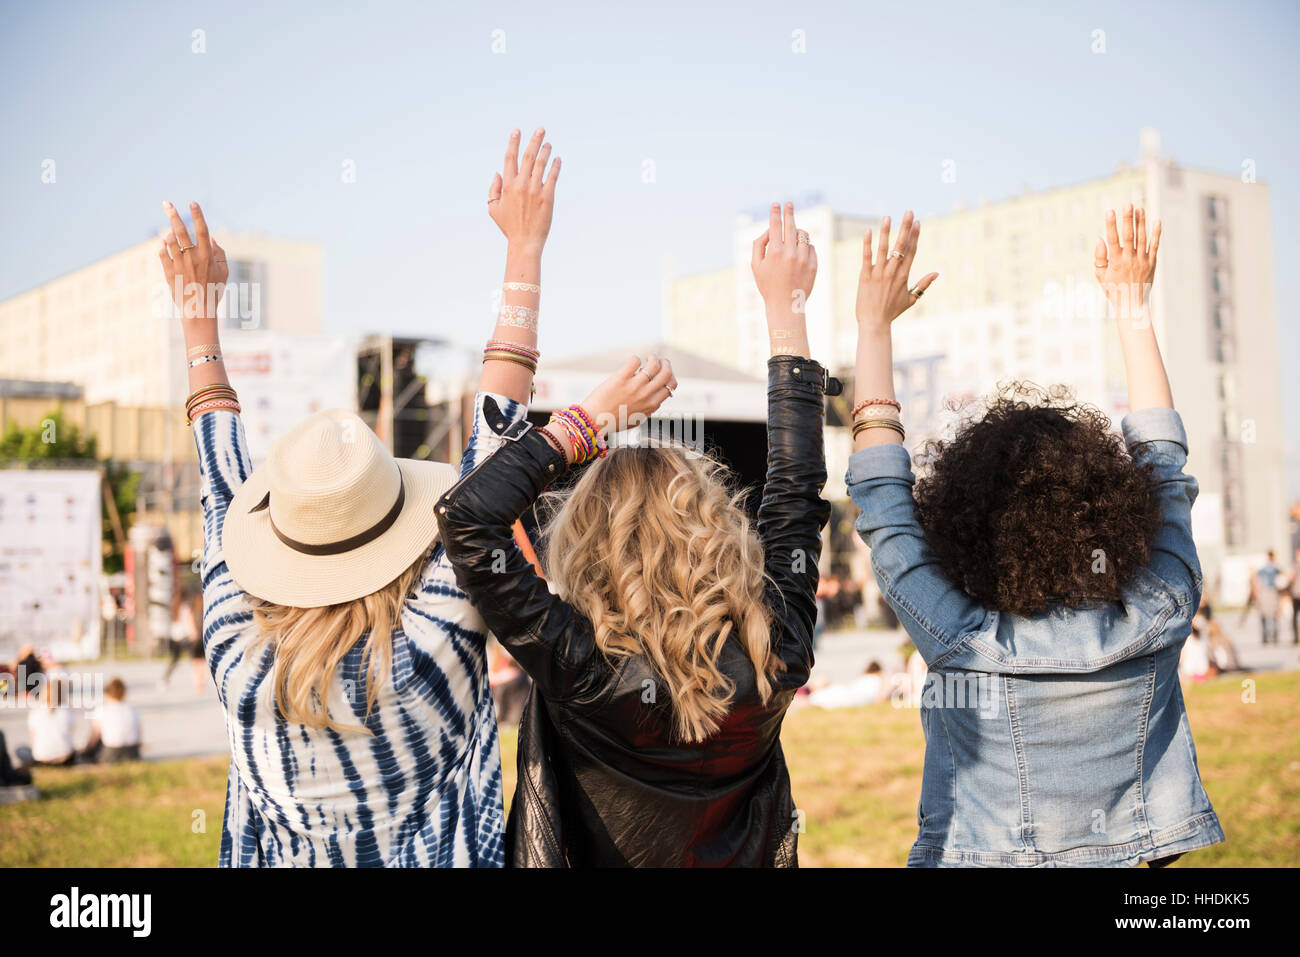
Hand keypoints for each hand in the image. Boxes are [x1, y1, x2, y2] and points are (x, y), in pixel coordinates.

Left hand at [158, 201, 227, 320]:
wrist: (199, 310)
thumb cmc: (215, 290)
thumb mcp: (224, 272)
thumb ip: (220, 253)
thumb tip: (211, 238)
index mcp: (207, 256)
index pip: (202, 230)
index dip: (198, 215)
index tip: (193, 203)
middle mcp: (192, 258)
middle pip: (181, 231)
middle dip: (173, 215)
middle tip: (166, 203)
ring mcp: (179, 264)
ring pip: (170, 241)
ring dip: (169, 233)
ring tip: (170, 230)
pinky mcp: (169, 272)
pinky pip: (162, 254)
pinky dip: (162, 247)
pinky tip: (164, 244)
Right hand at [488, 127, 559, 253]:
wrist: (525, 242)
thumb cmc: (509, 227)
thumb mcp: (493, 209)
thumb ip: (493, 190)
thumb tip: (498, 173)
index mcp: (507, 186)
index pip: (510, 158)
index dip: (513, 142)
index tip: (517, 131)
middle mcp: (521, 185)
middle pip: (528, 156)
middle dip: (534, 140)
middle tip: (541, 129)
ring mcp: (535, 190)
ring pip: (541, 164)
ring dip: (546, 151)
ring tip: (549, 143)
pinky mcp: (547, 197)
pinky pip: (553, 177)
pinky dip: (555, 166)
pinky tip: (557, 159)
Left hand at [579, 355, 676, 435]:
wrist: (594, 422)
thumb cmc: (614, 421)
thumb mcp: (637, 420)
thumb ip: (648, 410)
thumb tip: (657, 401)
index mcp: (651, 405)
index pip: (670, 386)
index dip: (669, 377)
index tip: (662, 374)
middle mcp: (646, 395)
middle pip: (667, 373)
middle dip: (666, 363)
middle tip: (660, 361)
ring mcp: (634, 386)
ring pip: (654, 364)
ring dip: (653, 358)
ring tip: (648, 358)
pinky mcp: (621, 378)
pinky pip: (635, 361)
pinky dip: (636, 359)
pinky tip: (632, 364)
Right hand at [751, 202, 816, 324]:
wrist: (786, 305)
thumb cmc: (768, 285)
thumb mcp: (755, 266)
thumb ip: (759, 245)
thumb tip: (769, 230)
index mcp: (774, 252)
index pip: (775, 225)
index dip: (775, 212)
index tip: (776, 204)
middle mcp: (790, 253)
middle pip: (791, 225)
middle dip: (789, 212)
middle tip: (789, 204)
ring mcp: (803, 259)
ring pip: (803, 235)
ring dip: (798, 232)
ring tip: (793, 235)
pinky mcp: (813, 265)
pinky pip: (811, 247)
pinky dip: (805, 247)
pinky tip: (799, 253)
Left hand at [855, 211, 936, 330]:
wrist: (875, 323)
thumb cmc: (892, 312)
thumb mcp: (911, 299)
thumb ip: (923, 284)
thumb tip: (937, 273)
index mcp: (904, 276)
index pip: (912, 251)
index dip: (915, 236)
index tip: (918, 222)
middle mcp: (893, 272)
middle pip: (901, 246)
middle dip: (906, 228)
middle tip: (909, 212)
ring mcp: (879, 274)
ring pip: (884, 249)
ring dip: (887, 232)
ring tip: (888, 217)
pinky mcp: (865, 277)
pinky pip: (867, 258)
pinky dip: (867, 245)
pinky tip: (868, 231)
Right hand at [1095, 204, 1159, 323]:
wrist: (1132, 305)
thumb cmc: (1114, 290)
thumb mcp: (1101, 276)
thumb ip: (1099, 258)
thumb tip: (1099, 239)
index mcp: (1115, 262)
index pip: (1112, 240)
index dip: (1110, 225)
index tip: (1110, 211)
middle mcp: (1129, 260)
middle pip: (1129, 236)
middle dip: (1128, 219)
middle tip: (1128, 204)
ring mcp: (1142, 261)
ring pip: (1142, 238)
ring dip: (1141, 223)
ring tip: (1139, 208)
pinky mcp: (1152, 263)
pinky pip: (1155, 246)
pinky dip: (1156, 234)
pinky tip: (1156, 221)